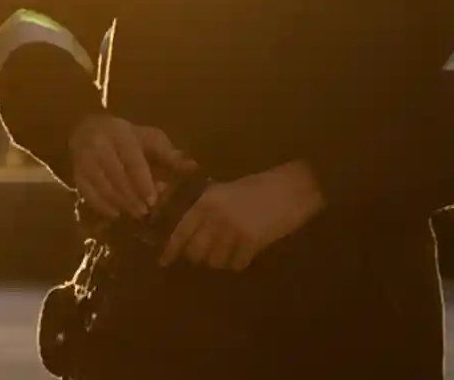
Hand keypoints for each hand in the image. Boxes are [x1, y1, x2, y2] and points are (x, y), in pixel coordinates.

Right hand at [69, 114, 196, 219]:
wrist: (88, 129)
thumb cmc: (126, 136)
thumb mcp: (148, 138)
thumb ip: (168, 154)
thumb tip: (192, 168)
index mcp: (120, 135)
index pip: (132, 161)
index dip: (143, 182)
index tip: (153, 200)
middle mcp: (99, 146)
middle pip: (116, 177)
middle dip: (132, 197)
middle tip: (145, 212)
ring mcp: (84, 160)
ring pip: (102, 186)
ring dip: (119, 203)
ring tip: (135, 214)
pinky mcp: (76, 173)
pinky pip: (87, 193)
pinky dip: (102, 206)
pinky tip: (115, 214)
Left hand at [158, 161, 325, 270]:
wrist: (290, 189)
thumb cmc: (257, 188)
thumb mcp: (225, 191)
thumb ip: (205, 207)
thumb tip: (187, 228)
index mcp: (206, 202)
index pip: (181, 232)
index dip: (171, 250)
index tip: (163, 262)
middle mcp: (215, 218)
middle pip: (195, 252)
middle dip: (199, 256)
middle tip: (206, 253)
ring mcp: (233, 231)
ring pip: (215, 261)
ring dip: (220, 260)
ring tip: (229, 250)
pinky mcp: (251, 243)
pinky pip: (236, 264)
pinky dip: (238, 262)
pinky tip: (244, 253)